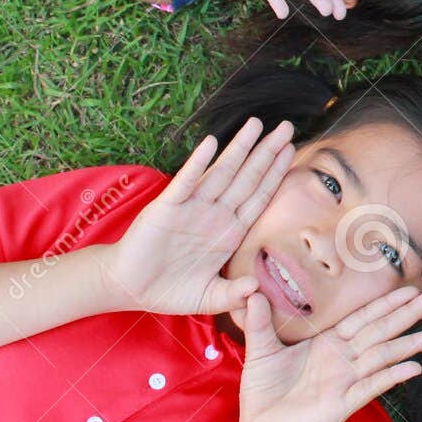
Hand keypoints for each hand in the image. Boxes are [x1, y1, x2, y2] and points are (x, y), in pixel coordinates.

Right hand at [99, 119, 293, 314]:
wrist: (130, 288)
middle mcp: (215, 214)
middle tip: (287, 127)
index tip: (292, 152)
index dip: (276, 175)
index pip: (259, 198)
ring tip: (256, 124)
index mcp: (229, 232)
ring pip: (222, 173)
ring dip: (239, 148)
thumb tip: (257, 290)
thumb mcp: (208, 298)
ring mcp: (192, 208)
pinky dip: (198, 163)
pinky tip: (211, 144)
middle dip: (267, 153)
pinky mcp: (167, 208)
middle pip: (247, 178)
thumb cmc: (170, 290)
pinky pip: (186, 182)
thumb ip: (233, 295)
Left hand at [231, 285, 421, 421]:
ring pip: (385, 356)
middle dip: (409, 314)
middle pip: (382, 331)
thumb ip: (259, 321)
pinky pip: (372, 387)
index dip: (387, 303)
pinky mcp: (344, 403)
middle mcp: (344, 359)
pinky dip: (392, 376)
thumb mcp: (260, 349)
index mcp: (329, 343)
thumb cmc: (262, 391)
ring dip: (412, 344)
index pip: (364, 317)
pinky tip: (414, 368)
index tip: (409, 288)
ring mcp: (347, 381)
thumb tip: (251, 291)